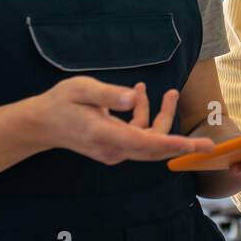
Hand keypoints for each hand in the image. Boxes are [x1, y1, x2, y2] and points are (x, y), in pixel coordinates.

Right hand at [31, 77, 214, 165]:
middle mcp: (113, 149)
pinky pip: (139, 136)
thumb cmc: (61, 103)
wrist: (42, 124)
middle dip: (177, 135)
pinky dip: (143, 117)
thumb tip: (131, 98)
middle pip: (155, 147)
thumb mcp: (80, 88)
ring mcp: (115, 151)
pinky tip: (136, 95)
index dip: (175, 145)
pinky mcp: (116, 148)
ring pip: (149, 140)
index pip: (147, 144)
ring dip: (159, 117)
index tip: (198, 147)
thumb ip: (107, 94)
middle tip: (193, 122)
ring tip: (161, 91)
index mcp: (106, 135)